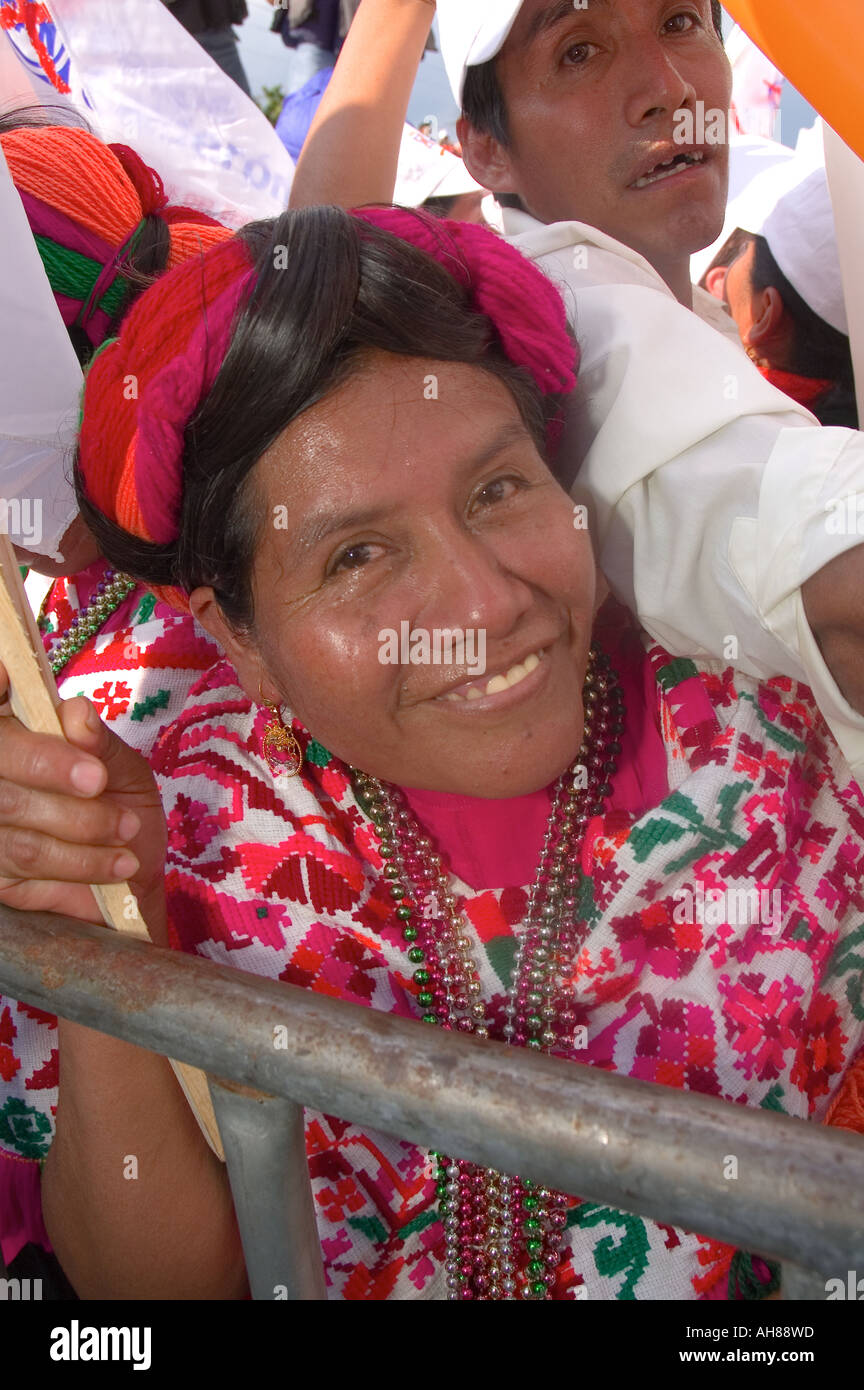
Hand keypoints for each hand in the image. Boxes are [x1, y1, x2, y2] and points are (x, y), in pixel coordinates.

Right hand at [0, 663, 167, 941]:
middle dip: (50, 770)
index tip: (5, 676)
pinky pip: (24, 867)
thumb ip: (99, 744)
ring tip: (126, 832)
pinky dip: (77, 866)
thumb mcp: (123, 769)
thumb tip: (75, 714)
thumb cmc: (121, 809)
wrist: (135, 880)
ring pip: (12, 820)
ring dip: (78, 828)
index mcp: (16, 734)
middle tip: (99, 782)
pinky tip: (115, 867)